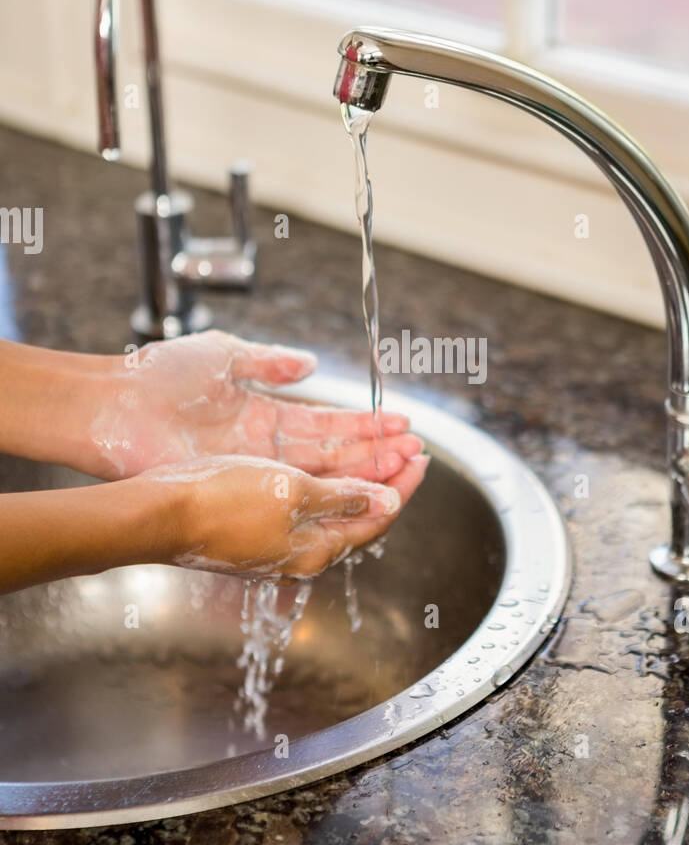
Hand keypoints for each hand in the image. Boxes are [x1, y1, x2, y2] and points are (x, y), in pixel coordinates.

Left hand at [90, 330, 419, 481]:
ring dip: (365, 470)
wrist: (114, 407)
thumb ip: (269, 362)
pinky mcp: (240, 485)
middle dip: (377, 451)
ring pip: (322, 473)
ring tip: (405, 466)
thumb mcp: (223, 355)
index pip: (325, 422)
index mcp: (262, 413)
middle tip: (418, 452)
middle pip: (333, 452)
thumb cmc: (158, 377)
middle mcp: (264, 446)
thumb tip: (309, 364)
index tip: (401, 424)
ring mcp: (255, 468)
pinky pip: (295, 489)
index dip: (365, 424)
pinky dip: (331, 488)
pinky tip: (364, 486)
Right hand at [148, 452, 429, 580]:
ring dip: (356, 476)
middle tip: (407, 446)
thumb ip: (343, 498)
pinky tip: (324, 460)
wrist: (157, 514)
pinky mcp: (250, 526)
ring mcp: (273, 541)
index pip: (376, 519)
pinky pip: (301, 503)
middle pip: (357, 515)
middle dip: (385, 478)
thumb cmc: (221, 501)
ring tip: (377, 446)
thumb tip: (387, 501)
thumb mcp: (293, 492)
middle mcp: (299, 552)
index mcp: (315, 550)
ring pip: (329, 507)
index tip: (420, 455)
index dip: (402, 485)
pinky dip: (323, 479)